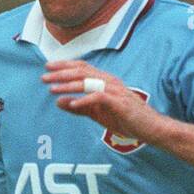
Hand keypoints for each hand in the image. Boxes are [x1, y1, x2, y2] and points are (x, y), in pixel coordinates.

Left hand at [42, 59, 160, 140]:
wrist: (150, 128)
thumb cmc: (125, 119)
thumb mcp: (98, 114)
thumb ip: (79, 107)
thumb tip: (58, 102)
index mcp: (104, 80)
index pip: (82, 68)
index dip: (65, 66)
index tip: (48, 67)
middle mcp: (109, 81)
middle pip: (82, 72)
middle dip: (61, 74)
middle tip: (44, 77)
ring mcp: (115, 90)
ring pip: (88, 83)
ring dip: (68, 85)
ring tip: (52, 89)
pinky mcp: (119, 103)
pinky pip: (99, 97)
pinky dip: (84, 100)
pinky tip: (71, 103)